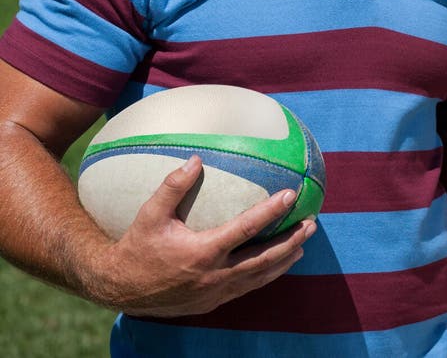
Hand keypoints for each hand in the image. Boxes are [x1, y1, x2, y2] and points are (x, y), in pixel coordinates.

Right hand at [97, 155, 315, 316]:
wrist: (121, 290)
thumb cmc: (136, 247)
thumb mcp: (149, 214)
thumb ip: (173, 186)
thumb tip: (196, 159)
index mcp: (202, 253)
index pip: (245, 229)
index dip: (270, 212)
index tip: (290, 195)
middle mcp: (214, 276)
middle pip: (263, 259)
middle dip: (291, 241)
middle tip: (311, 223)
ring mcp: (216, 292)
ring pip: (260, 277)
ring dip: (284, 259)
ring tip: (304, 243)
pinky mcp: (213, 301)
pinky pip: (248, 287)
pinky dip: (266, 274)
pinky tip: (277, 264)